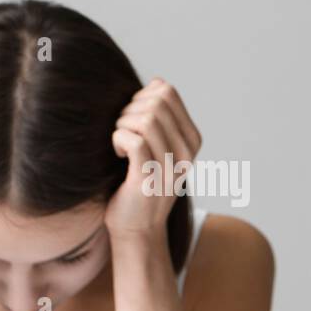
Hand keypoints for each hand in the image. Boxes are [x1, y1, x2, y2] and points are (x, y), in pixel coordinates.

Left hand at [106, 78, 201, 238]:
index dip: (141, 96)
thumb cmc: (140, 181)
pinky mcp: (149, 179)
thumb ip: (160, 115)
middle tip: (123, 132)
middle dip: (130, 110)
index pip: (167, 92)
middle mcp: (187, 152)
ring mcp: (171, 167)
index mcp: (192, 139)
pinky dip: (118, 140)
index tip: (132, 119)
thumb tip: (157, 82)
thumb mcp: (158, 145)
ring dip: (122, 126)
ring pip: (145, 120)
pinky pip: (133, 141)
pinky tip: (118, 154)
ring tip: (120, 144)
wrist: (137, 228)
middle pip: (155, 103)